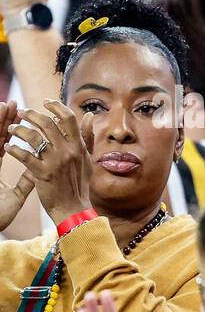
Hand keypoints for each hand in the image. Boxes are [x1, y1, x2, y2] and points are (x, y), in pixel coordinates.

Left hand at [4, 100, 92, 224]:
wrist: (74, 209)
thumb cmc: (80, 184)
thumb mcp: (87, 159)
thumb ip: (87, 137)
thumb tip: (89, 116)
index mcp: (79, 147)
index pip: (69, 118)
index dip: (56, 106)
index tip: (46, 102)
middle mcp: (68, 152)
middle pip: (48, 123)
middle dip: (31, 114)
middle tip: (21, 112)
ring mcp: (56, 162)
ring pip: (34, 136)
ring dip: (19, 129)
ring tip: (12, 128)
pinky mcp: (43, 173)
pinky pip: (25, 155)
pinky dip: (14, 149)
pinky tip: (8, 147)